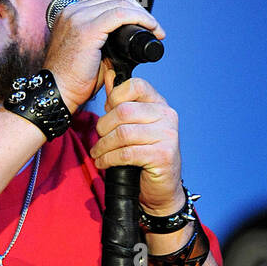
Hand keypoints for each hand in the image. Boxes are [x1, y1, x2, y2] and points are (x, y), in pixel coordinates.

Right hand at [43, 0, 165, 114]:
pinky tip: (151, 27)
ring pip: (120, 2)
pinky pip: (120, 14)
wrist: (56, 94)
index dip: (128, 7)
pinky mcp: (87, 30)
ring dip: (142, 13)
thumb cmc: (72, 81)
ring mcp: (78, 18)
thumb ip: (105, 43)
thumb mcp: (90, 55)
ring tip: (155, 29)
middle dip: (137, 9)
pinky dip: (140, 18)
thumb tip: (128, 44)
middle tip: (153, 26)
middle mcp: (73, 11)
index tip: (144, 23)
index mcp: (71, 14)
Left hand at [90, 68, 182, 212]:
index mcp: (159, 104)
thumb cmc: (145, 157)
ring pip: (123, 133)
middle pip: (124, 111)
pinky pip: (127, 153)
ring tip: (98, 153)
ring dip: (103, 146)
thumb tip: (108, 75)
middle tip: (99, 139)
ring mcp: (168, 135)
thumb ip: (121, 103)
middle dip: (104, 127)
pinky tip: (104, 163)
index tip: (106, 113)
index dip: (114, 97)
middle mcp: (167, 116)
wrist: (161, 190)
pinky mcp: (163, 155)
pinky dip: (109, 159)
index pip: (135, 85)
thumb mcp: (134, 126)